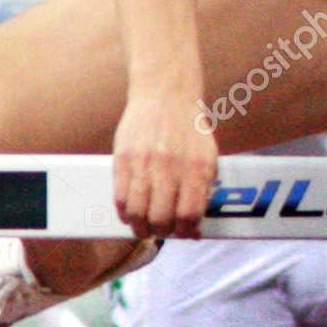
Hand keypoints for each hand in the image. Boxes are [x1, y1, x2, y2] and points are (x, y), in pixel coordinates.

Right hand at [112, 89, 217, 238]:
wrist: (166, 94)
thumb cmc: (189, 131)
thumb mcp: (207, 157)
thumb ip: (202, 191)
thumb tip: (193, 228)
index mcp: (197, 168)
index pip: (189, 214)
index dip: (185, 230)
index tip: (183, 232)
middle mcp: (171, 168)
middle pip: (161, 219)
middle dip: (161, 232)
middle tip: (161, 230)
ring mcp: (145, 164)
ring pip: (137, 213)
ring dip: (140, 227)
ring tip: (143, 226)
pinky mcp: (123, 159)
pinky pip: (120, 198)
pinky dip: (124, 212)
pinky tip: (130, 212)